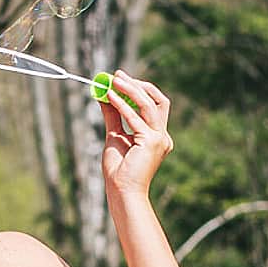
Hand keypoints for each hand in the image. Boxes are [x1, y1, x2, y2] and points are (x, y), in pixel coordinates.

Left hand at [99, 70, 173, 197]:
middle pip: (157, 101)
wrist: (121, 191)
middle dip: (138, 86)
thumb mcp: (114, 136)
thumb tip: (105, 95)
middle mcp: (162, 136)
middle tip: (118, 75)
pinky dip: (122, 105)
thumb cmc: (118, 170)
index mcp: (157, 136)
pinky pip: (136, 118)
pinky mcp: (151, 142)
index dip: (139, 90)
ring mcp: (160, 139)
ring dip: (131, 90)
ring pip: (148, 105)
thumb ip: (113, 116)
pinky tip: (110, 97)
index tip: (120, 79)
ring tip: (114, 80)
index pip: (154, 105)